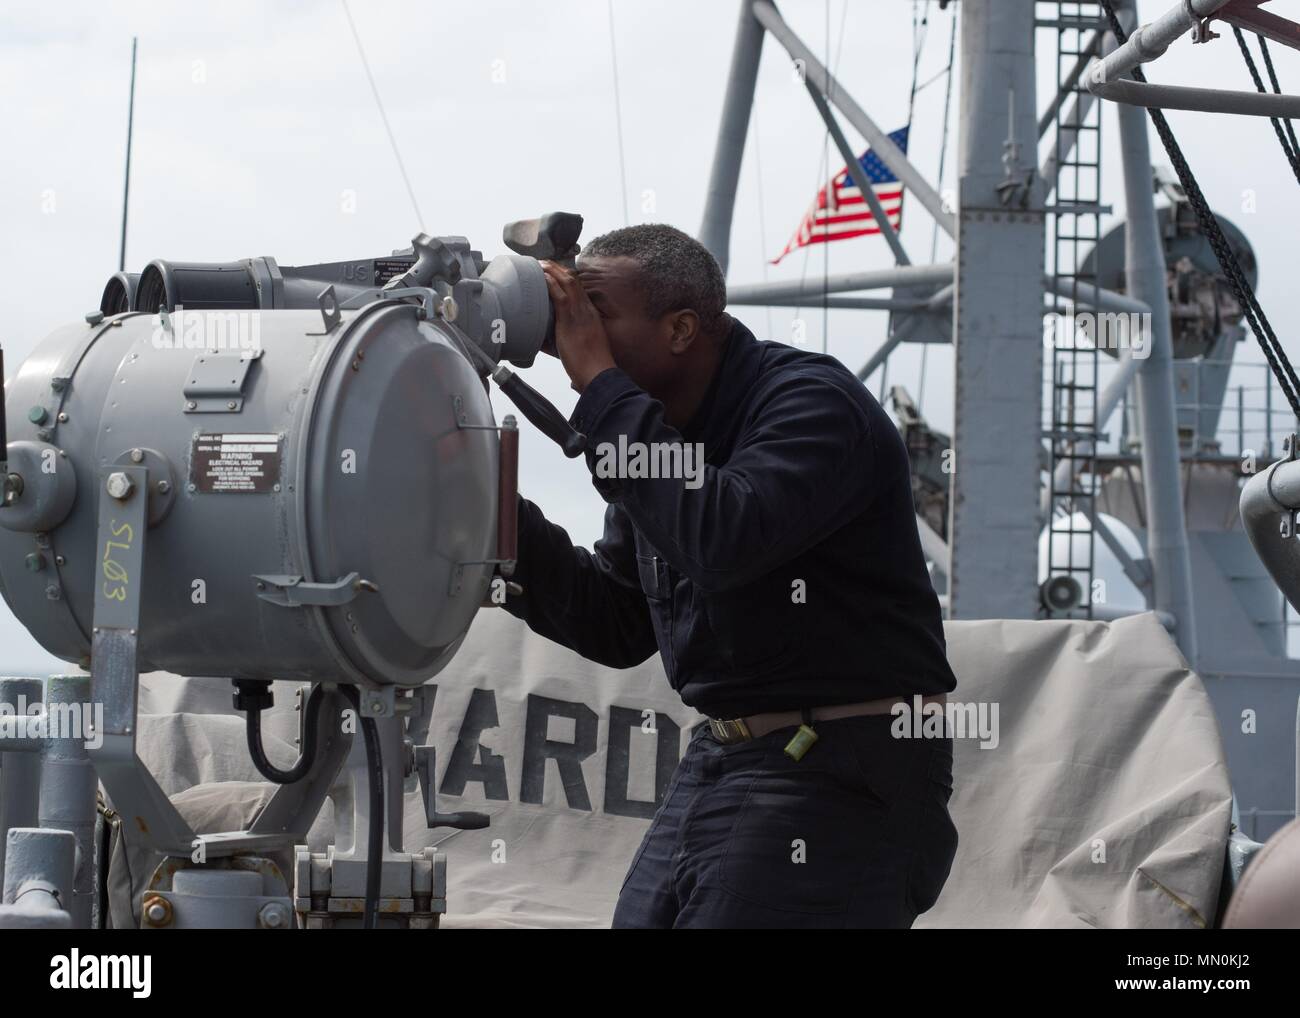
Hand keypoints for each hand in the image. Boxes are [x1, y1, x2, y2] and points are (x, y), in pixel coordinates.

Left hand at [540, 260, 616, 392]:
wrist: (599, 374)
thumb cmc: (592, 367)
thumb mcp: (581, 349)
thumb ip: (562, 343)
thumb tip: (542, 343)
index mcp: (591, 316)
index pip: (580, 289)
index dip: (567, 277)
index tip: (556, 272)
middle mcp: (586, 310)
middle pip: (574, 280)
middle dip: (558, 268)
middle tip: (544, 262)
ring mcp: (579, 314)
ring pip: (567, 282)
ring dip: (552, 270)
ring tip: (540, 264)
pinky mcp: (570, 321)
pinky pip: (560, 296)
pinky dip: (550, 284)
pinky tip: (541, 277)